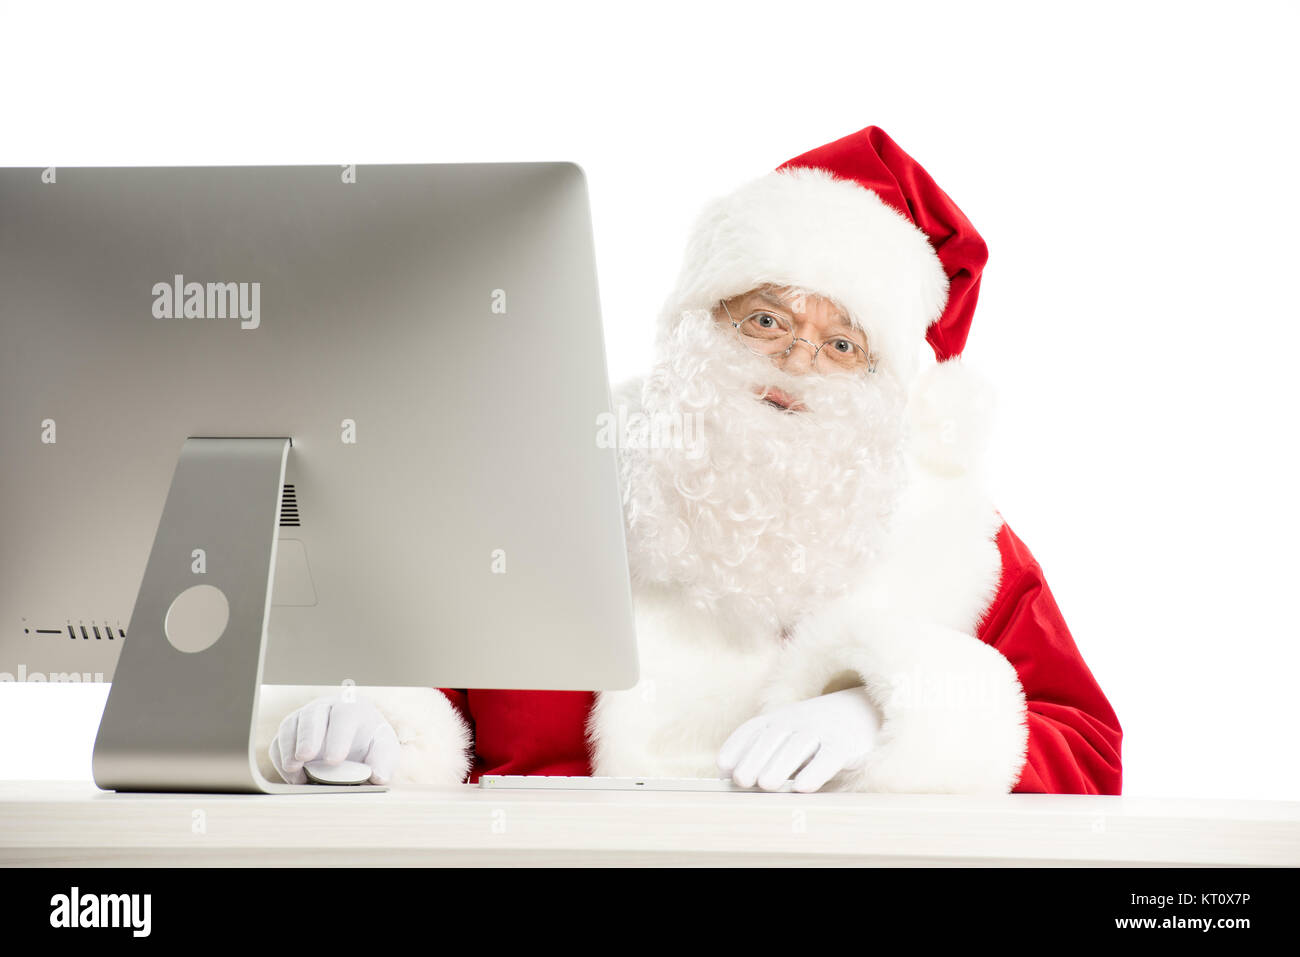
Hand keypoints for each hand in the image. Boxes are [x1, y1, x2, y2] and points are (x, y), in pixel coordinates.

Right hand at [268, 693, 399, 784]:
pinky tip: (291, 776)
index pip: (344, 716)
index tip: (334, 760)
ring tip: (293, 769)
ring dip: (289, 747)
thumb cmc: (370, 743)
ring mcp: (304, 718)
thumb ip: (384, 761)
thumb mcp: (384, 750)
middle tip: (305, 757)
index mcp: (351, 707)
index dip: (337, 737)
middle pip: (312, 715)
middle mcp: (325, 707)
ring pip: (290, 726)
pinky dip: (280, 758)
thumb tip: (378, 777)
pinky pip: (279, 741)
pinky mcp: (289, 732)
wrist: (355, 740)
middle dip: (308, 736)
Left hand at [717, 686, 881, 791]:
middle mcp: (797, 721)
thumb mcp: (788, 735)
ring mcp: (821, 730)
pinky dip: (816, 771)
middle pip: (773, 737)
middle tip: (742, 781)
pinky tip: (803, 787)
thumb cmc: (815, 733)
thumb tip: (732, 776)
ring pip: (798, 745)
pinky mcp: (844, 745)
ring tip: (765, 785)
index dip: (737, 747)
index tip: (723, 767)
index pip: (753, 729)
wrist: (863, 712)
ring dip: (780, 765)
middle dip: (755, 759)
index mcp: (779, 718)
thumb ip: (764, 753)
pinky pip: (829, 757)